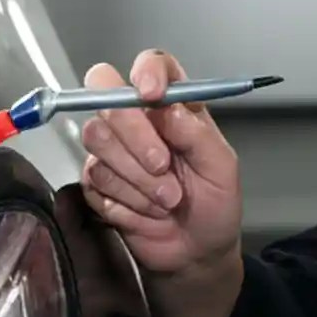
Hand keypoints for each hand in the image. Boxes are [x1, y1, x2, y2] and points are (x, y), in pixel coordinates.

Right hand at [79, 49, 242, 276]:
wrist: (195, 252)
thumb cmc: (215, 204)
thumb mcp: (221, 167)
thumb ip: (196, 134)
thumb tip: (165, 106)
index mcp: (173, 105)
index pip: (152, 64)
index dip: (146, 70)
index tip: (151, 95)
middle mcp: (138, 119)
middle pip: (106, 92)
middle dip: (133, 131)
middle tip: (162, 165)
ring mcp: (112, 149)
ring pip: (97, 137)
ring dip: (136, 176)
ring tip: (167, 198)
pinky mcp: (95, 180)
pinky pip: (94, 178)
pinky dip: (126, 200)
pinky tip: (147, 212)